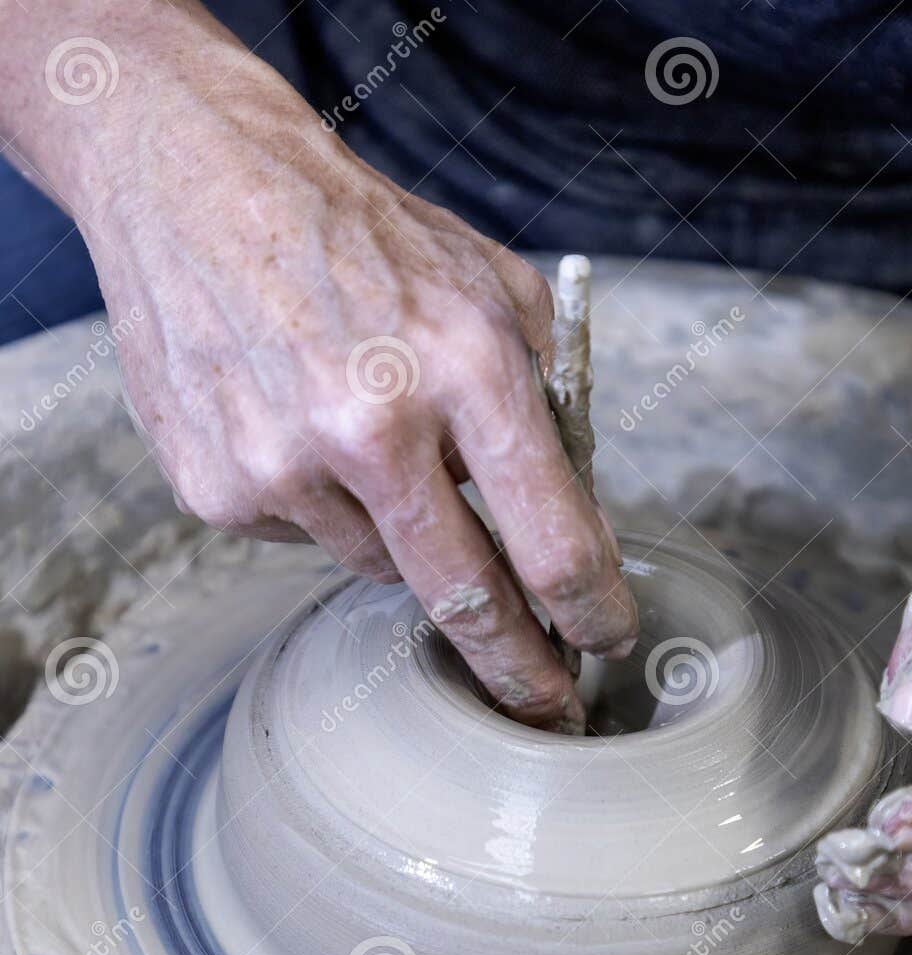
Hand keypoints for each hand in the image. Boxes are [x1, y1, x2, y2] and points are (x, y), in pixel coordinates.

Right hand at [4, 4, 636, 730]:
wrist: (196, 183)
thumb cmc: (362, 238)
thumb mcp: (492, 288)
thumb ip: (548, 405)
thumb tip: (582, 529)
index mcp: (465, 364)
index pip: (554, 540)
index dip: (592, 614)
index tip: (607, 645)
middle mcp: (373, 424)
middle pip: (469, 604)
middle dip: (520, 671)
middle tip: (548, 705)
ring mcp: (286, 466)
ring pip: (383, 569)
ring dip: (404, 538)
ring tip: (373, 443)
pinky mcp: (220, 491)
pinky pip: (306, 541)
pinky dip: (322, 505)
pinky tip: (298, 426)